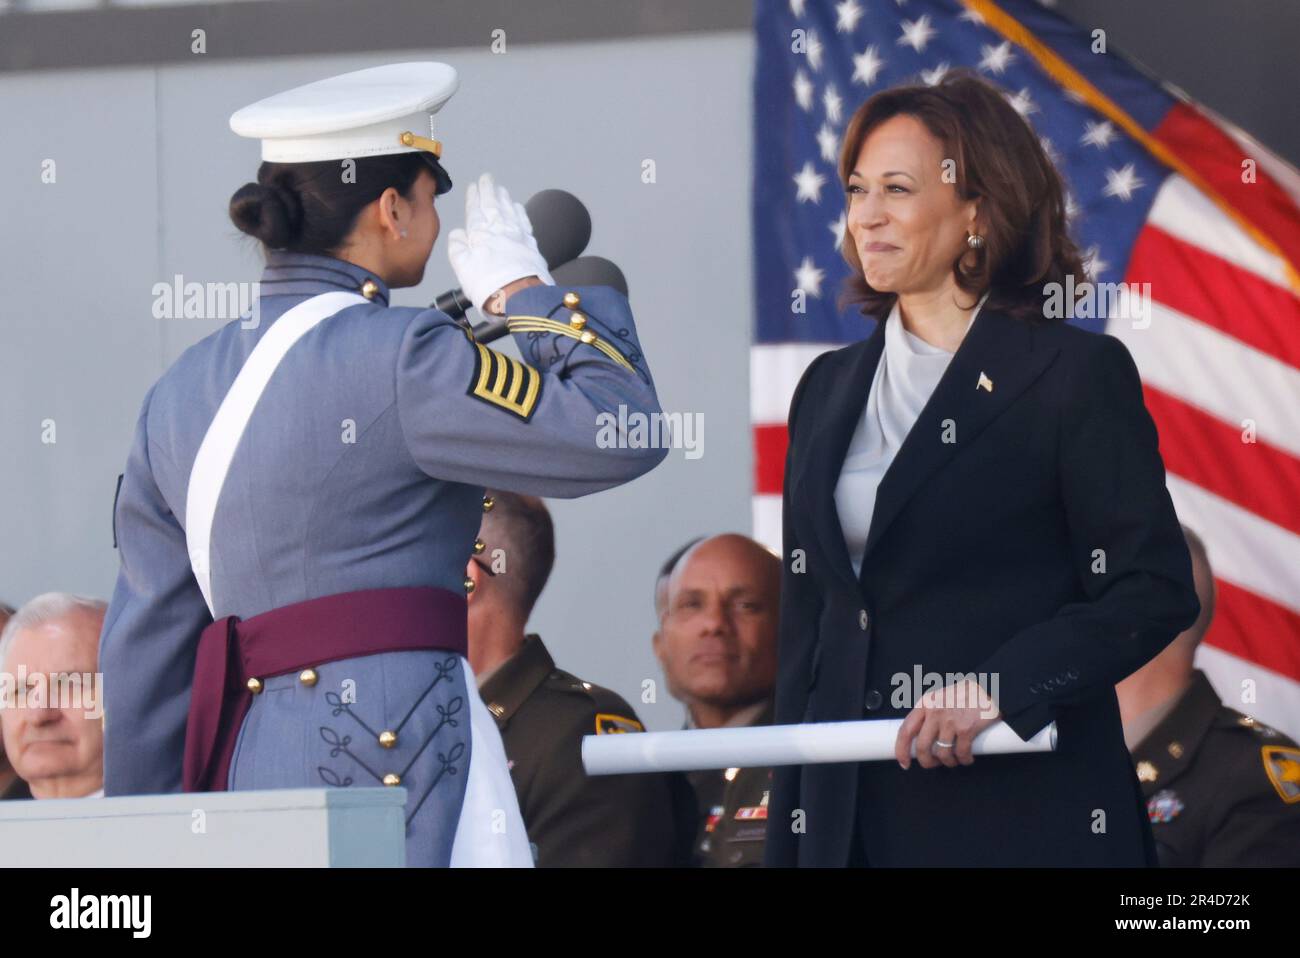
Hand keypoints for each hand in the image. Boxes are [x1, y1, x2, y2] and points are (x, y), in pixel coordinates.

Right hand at [447, 172, 553, 313]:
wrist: (521, 297)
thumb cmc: (488, 287)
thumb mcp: (462, 268)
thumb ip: (457, 248)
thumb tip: (458, 234)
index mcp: (480, 235)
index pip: (475, 211)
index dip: (473, 198)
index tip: (473, 187)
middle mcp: (500, 230)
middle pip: (493, 205)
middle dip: (489, 190)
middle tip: (487, 178)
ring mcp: (518, 236)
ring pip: (510, 210)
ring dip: (504, 198)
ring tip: (501, 189)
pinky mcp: (531, 245)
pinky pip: (524, 222)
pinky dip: (520, 212)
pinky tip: (518, 208)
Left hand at [895, 678, 1000, 769]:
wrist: (989, 686)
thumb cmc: (965, 694)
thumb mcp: (939, 697)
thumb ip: (929, 713)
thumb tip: (922, 736)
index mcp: (925, 704)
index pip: (905, 730)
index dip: (901, 749)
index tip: (903, 762)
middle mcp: (934, 713)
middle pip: (922, 747)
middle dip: (927, 762)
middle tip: (933, 764)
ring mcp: (950, 721)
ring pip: (942, 753)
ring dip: (948, 762)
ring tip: (954, 760)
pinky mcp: (966, 729)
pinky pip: (961, 753)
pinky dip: (964, 760)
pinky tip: (967, 758)